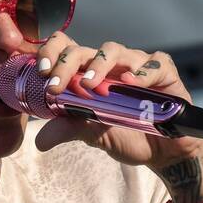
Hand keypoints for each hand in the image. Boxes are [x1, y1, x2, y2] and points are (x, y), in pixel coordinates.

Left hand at [30, 34, 202, 202]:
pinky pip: (153, 64)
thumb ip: (70, 129)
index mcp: (90, 74)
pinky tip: (130, 82)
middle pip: (85, 50)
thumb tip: (39, 141)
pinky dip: (141, 72)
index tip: (42, 75)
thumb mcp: (94, 135)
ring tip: (89, 85)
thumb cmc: (128, 135)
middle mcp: (112, 65)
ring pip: (115, 50)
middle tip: (55, 84)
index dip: (52, 55)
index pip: (67, 50)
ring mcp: (137, 64)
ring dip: (99, 65)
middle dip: (66, 63)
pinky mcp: (164, 70)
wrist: (163, 153)